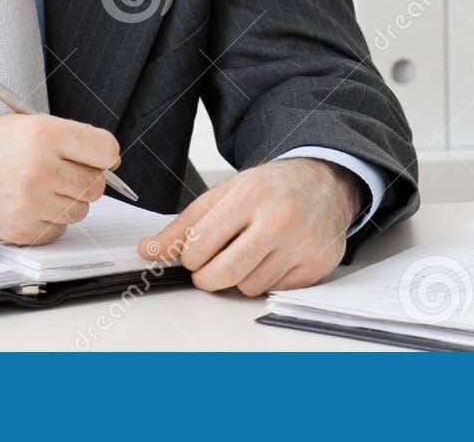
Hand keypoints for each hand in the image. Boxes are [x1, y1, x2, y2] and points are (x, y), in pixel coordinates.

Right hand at [0, 113, 119, 245]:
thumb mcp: (15, 124)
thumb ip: (60, 138)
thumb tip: (99, 155)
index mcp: (42, 133)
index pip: (105, 149)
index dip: (104, 155)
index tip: (99, 158)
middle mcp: (40, 168)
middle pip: (95, 184)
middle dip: (84, 179)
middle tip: (62, 172)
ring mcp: (30, 202)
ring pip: (79, 210)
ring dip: (66, 202)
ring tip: (37, 188)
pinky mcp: (20, 230)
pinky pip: (57, 230)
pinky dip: (48, 222)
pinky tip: (25, 206)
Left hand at [137, 158, 364, 295]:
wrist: (325, 182)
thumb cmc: (271, 187)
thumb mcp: (225, 193)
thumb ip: (185, 224)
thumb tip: (148, 251)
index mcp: (250, 194)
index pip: (200, 246)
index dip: (191, 256)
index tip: (197, 251)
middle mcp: (279, 219)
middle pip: (222, 275)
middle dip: (208, 277)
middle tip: (213, 264)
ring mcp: (302, 244)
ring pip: (248, 288)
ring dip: (242, 277)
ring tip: (252, 252)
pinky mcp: (318, 265)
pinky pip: (275, 292)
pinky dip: (268, 280)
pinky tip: (275, 257)